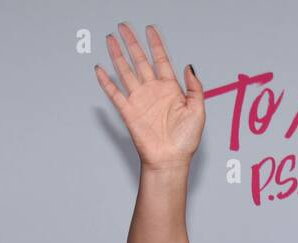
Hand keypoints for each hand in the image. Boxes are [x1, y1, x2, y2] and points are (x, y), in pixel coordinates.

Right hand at [94, 22, 204, 171]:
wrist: (170, 160)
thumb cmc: (185, 140)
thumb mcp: (198, 110)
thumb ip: (195, 87)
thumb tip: (189, 66)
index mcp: (170, 89)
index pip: (161, 59)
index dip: (156, 44)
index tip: (150, 29)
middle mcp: (153, 91)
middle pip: (140, 60)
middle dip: (132, 43)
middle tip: (124, 27)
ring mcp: (140, 100)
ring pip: (126, 71)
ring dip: (118, 55)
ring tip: (111, 39)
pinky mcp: (129, 111)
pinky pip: (115, 93)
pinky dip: (106, 82)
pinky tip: (100, 69)